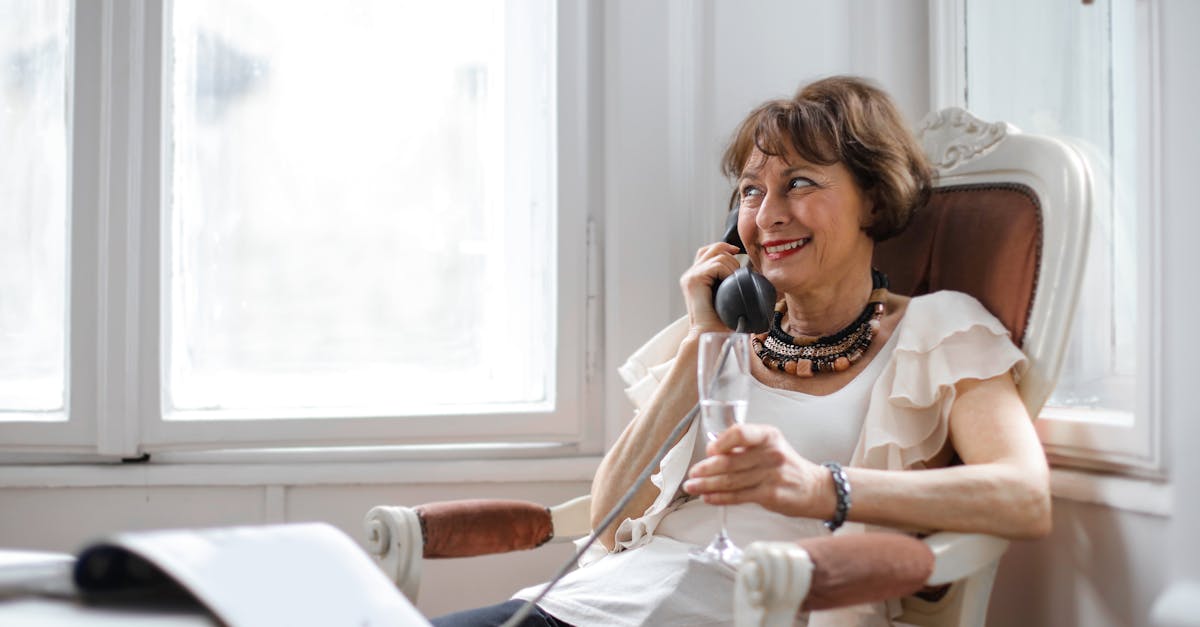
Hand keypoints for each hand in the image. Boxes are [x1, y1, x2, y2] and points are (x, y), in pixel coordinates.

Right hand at [680, 242, 742, 335]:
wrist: (710, 335)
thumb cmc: (720, 322)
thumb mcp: (727, 298)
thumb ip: (731, 283)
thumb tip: (754, 274)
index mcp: (696, 277)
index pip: (709, 251)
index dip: (725, 248)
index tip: (739, 254)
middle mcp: (691, 274)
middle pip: (713, 248)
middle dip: (731, 256)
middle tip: (738, 273)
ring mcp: (691, 276)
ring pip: (718, 254)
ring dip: (732, 266)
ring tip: (734, 282)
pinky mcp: (694, 279)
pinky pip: (717, 265)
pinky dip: (728, 271)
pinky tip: (730, 284)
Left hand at [682, 423, 833, 518]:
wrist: (814, 488)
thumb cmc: (785, 465)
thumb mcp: (770, 445)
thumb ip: (744, 446)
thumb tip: (711, 451)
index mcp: (768, 435)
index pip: (742, 433)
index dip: (722, 442)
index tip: (709, 450)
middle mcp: (771, 454)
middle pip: (731, 461)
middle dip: (706, 469)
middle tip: (692, 473)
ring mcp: (772, 476)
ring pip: (731, 481)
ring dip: (707, 485)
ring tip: (692, 487)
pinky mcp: (770, 495)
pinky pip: (739, 496)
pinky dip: (720, 497)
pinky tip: (708, 497)